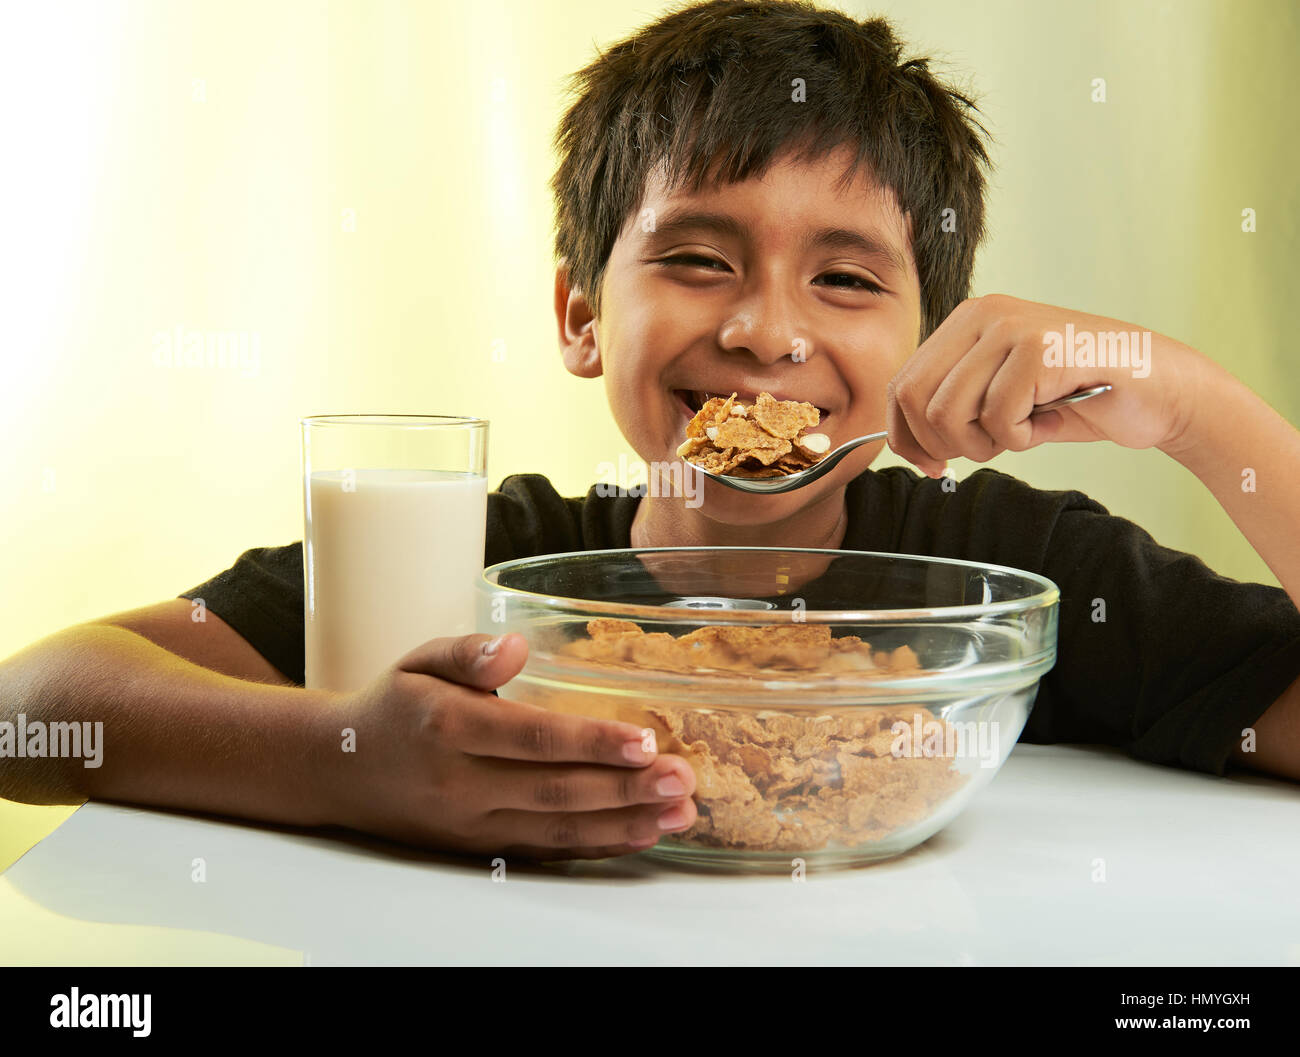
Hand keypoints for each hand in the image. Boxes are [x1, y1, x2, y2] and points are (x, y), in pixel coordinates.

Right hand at [321, 632, 697, 859]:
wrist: (342, 771)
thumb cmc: (394, 706)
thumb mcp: (419, 660)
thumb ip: (468, 652)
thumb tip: (514, 644)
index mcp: (449, 728)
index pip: (533, 738)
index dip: (592, 741)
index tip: (644, 740)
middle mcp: (461, 784)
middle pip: (556, 791)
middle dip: (627, 788)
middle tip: (683, 779)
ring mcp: (472, 825)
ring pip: (558, 828)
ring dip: (625, 823)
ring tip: (679, 812)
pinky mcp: (482, 849)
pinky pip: (546, 851)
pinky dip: (596, 846)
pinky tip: (640, 835)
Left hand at [885, 294, 1206, 476]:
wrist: (1158, 389)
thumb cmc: (1080, 396)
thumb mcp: (1001, 398)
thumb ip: (954, 407)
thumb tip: (904, 445)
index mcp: (965, 322)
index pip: (902, 385)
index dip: (906, 436)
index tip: (930, 465)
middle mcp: (981, 315)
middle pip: (916, 400)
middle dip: (942, 444)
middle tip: (985, 450)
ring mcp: (1009, 327)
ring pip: (949, 412)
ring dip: (984, 443)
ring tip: (1022, 433)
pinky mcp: (1038, 349)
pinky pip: (998, 418)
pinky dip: (1021, 439)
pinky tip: (1050, 421)